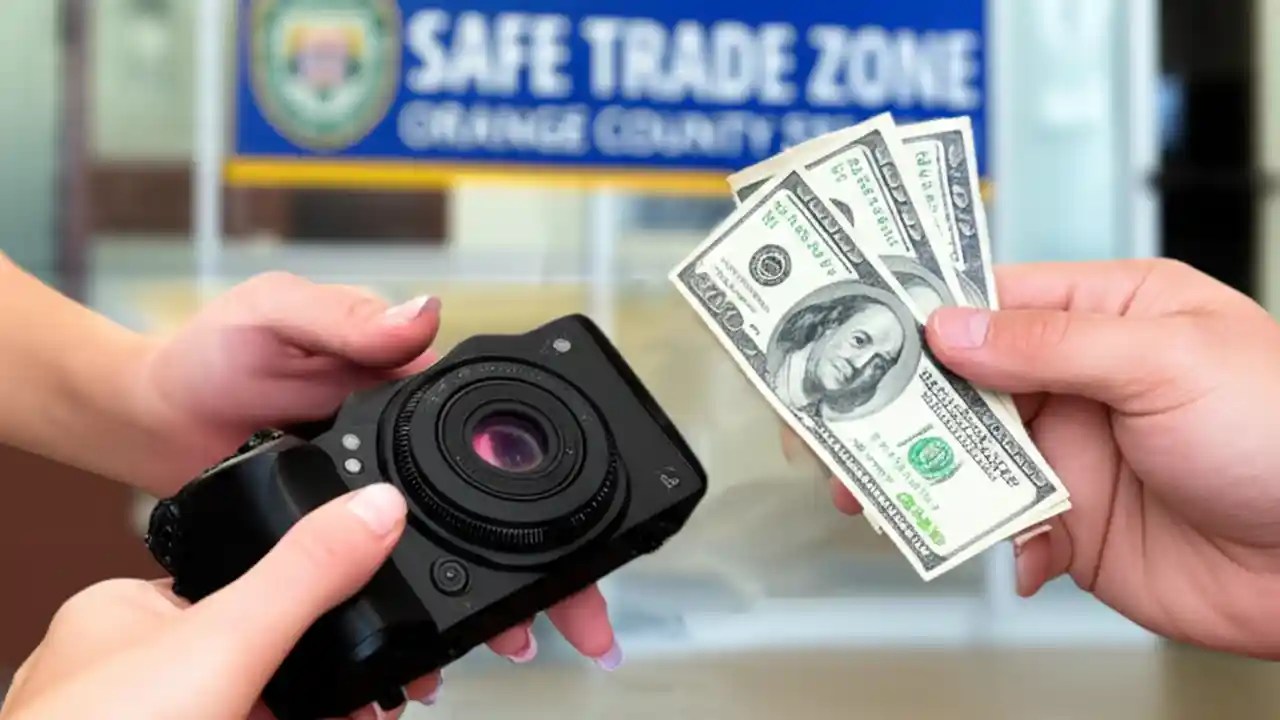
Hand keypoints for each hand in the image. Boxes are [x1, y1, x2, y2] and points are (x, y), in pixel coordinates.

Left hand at [2, 484, 432, 719]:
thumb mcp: (226, 643)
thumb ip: (306, 574)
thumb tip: (375, 507)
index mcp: (122, 615)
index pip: (232, 582)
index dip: (305, 599)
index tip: (367, 611)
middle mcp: (129, 678)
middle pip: (256, 656)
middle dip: (326, 675)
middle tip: (382, 693)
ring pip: (259, 704)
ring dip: (324, 711)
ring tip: (370, 716)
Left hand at [136, 273, 617, 669]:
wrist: (146, 417)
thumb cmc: (209, 352)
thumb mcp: (279, 313)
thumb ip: (348, 318)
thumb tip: (423, 315)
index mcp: (405, 391)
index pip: (494, 442)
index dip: (541, 486)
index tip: (585, 526)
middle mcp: (400, 450)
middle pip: (493, 515)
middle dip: (547, 569)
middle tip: (580, 616)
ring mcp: (370, 499)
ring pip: (453, 559)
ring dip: (494, 604)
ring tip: (516, 641)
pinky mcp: (334, 542)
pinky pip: (391, 586)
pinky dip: (423, 620)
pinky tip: (436, 649)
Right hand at [796, 259, 1279, 658]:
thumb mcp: (1166, 361)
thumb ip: (1049, 345)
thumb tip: (951, 327)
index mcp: (1107, 314)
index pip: (992, 296)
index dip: (920, 308)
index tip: (856, 321)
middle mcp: (1080, 380)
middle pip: (961, 382)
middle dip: (899, 403)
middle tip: (838, 419)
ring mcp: (1073, 454)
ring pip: (968, 457)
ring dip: (922, 476)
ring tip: (874, 493)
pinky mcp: (1075, 525)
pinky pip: (1005, 527)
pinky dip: (995, 542)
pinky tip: (1014, 552)